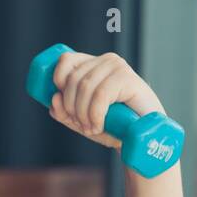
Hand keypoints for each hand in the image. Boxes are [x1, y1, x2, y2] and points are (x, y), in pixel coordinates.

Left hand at [48, 51, 164, 149]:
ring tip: (92, 128)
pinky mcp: (128, 78)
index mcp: (93, 65)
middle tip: (83, 126)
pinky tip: (98, 126)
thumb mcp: (81, 120)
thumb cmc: (113, 125)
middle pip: (73, 79)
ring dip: (83, 114)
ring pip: (85, 87)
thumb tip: (54, 99)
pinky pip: (100, 95)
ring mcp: (118, 67)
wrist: (142, 136)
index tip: (65, 105)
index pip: (66, 60)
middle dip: (71, 108)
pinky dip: (95, 115)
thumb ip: (63, 112)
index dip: (59, 82)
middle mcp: (106, 61)